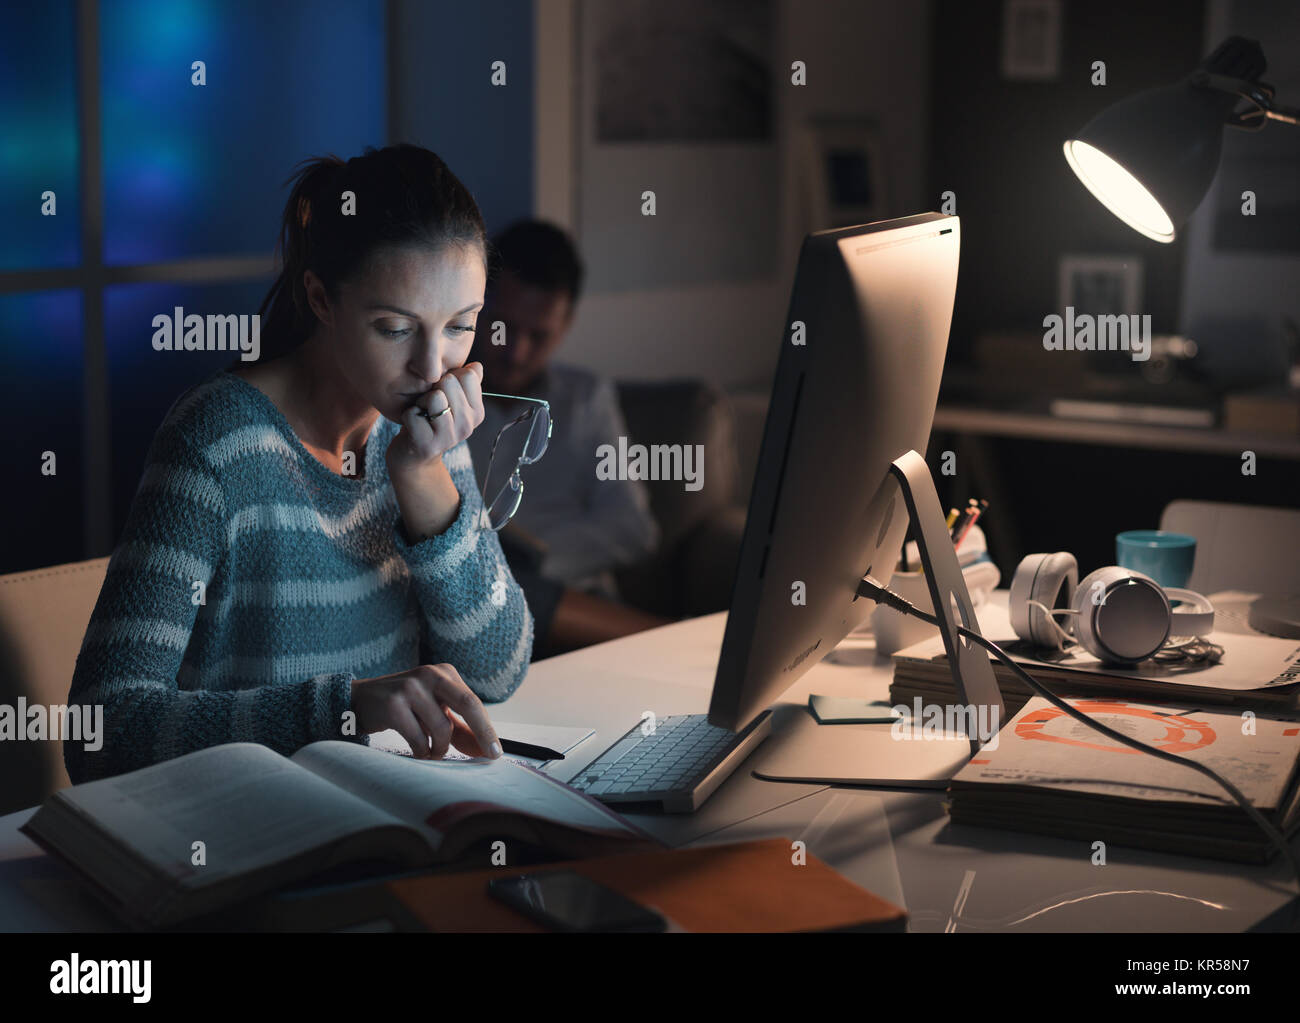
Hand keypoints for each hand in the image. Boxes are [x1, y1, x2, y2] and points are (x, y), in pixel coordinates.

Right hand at [351, 663, 501, 758]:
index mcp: (445, 672)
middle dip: (482, 733)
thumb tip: (484, 750)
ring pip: (442, 728)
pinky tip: (418, 752)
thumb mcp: (433, 710)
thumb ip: (459, 728)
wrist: (359, 700)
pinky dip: (422, 752)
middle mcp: (430, 674)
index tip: (496, 751)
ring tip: (432, 753)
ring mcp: (410, 687)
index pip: (473, 702)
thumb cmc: (404, 707)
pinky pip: (419, 739)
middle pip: (467, 703)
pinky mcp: (393, 705)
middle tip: (490, 756)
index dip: (486, 728)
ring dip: (439, 749)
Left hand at [385, 362, 485, 478]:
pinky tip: (412, 426)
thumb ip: (465, 383)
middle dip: (433, 388)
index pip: (468, 376)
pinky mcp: (428, 445)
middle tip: (429, 405)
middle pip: (450, 382)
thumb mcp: (451, 401)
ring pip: (434, 397)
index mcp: (477, 413)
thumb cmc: (430, 421)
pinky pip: (414, 413)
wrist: (414, 456)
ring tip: (422, 413)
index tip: (443, 392)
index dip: (449, 377)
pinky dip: (407, 415)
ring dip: (420, 401)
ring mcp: (449, 437)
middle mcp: (467, 426)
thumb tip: (476, 365)